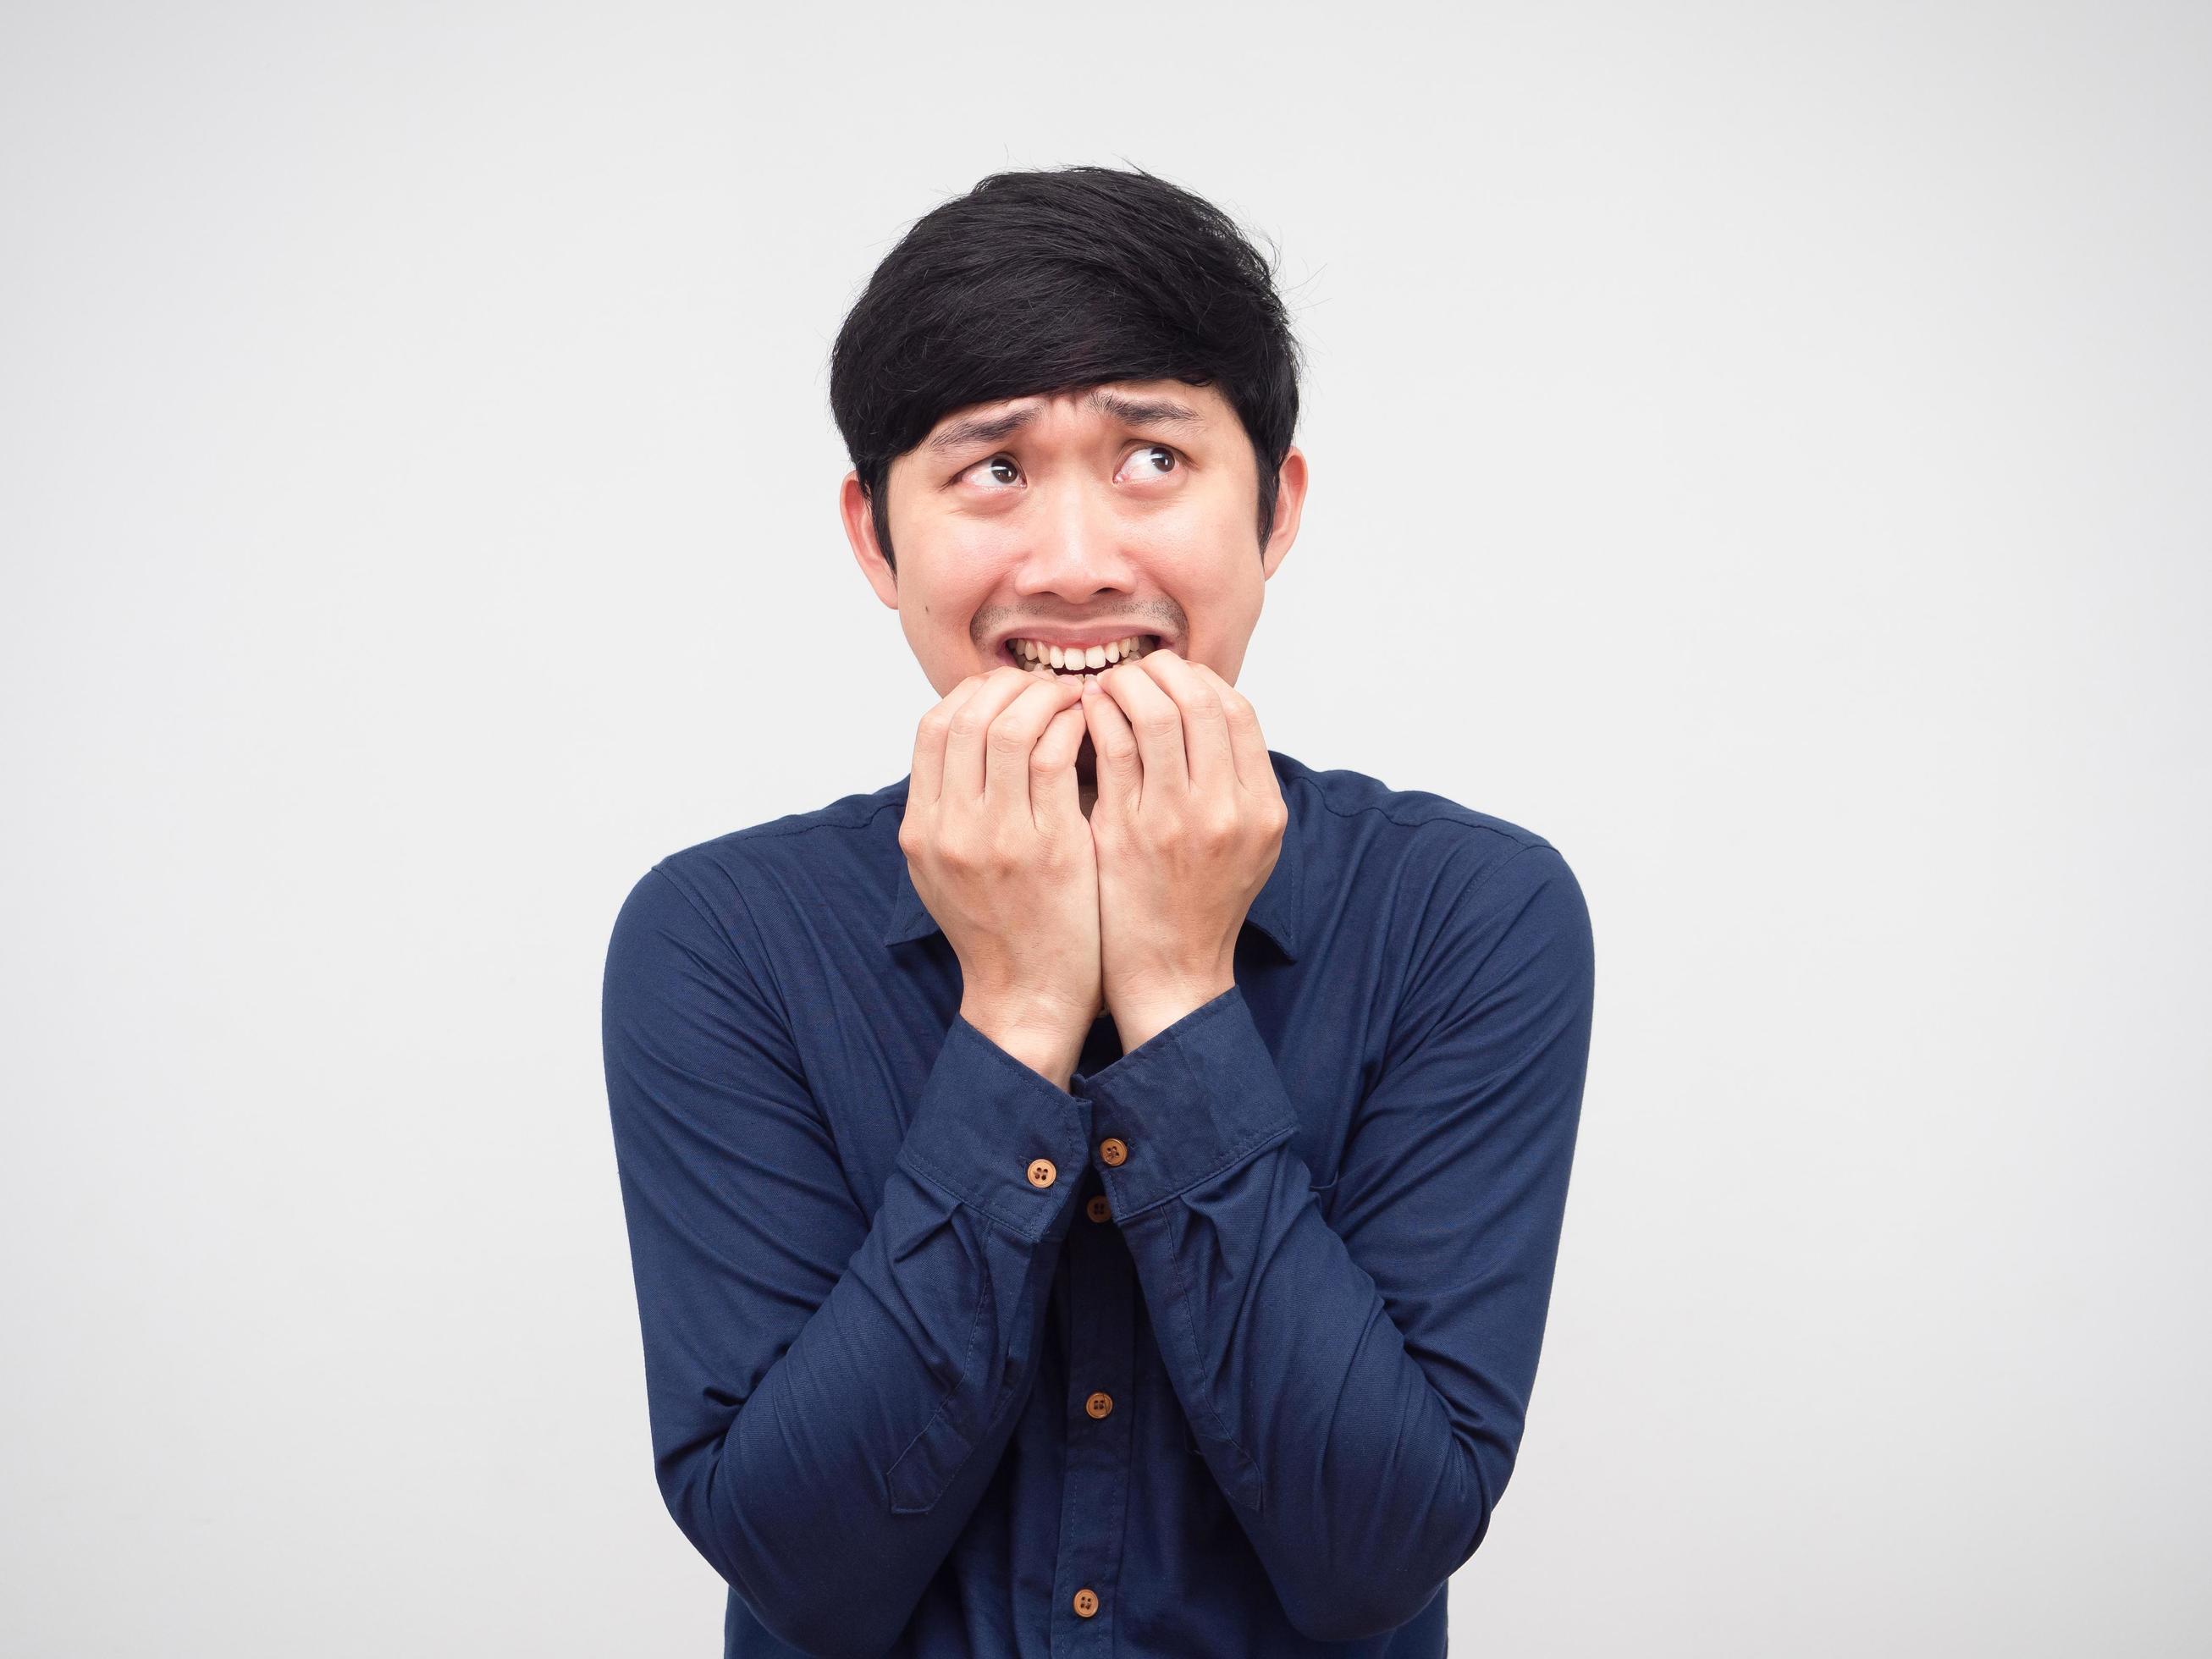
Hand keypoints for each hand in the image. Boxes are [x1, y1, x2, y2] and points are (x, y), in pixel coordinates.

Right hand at [901, 667, 1099, 1087]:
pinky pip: (1057, 760)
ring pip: (1012, 728)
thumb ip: (948, 809)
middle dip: (1013, 686)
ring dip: (1049, 699)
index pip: (934, 727)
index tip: (1010, 691)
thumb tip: (972, 737)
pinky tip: (1094, 729)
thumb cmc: (1001, 929)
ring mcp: (999, 839)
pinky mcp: (1051, 850)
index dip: (973, 695)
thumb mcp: (946, 869)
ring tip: (1076, 700)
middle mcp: (951, 829)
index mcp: (922, 829)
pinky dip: (1075, 729)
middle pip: (968, 716)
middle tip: (1049, 687)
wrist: (1028, 997)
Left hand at [1079, 649, 1288, 1052]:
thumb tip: (1200, 714)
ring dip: (1124, 685)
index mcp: (1262, 806)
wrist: (1169, 976)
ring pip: (1155, 712)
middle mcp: (1227, 808)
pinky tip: (1082, 716)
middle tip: (1131, 671)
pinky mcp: (1127, 832)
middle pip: (1201, 699)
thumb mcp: (1246, 846)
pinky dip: (1097, 717)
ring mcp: (1177, 819)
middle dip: (1161, 671)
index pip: (1237, 709)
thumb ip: (1233, 785)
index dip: (1200, 680)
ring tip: (1103, 688)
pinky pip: (1112, 747)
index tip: (1169, 679)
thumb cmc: (1196, 908)